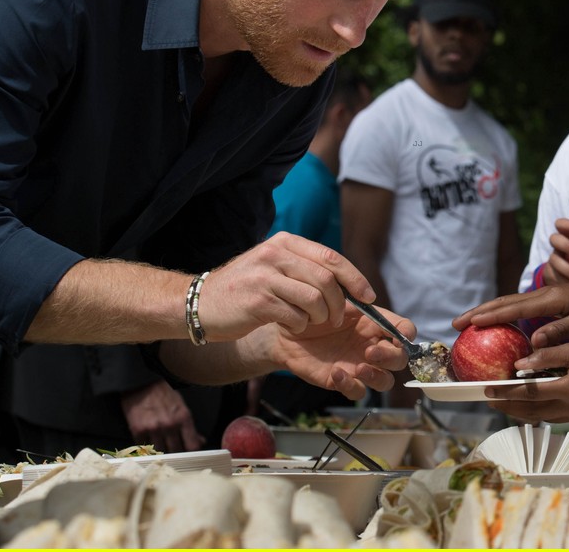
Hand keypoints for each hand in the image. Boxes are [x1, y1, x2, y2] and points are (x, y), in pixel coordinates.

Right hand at [119, 380, 204, 452]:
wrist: (141, 383)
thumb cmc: (163, 394)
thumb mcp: (181, 405)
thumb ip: (189, 425)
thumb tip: (200, 441)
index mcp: (183, 418)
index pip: (192, 446)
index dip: (192, 453)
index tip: (189, 454)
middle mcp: (169, 425)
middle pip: (176, 452)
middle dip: (176, 453)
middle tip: (173, 450)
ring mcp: (153, 429)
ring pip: (161, 452)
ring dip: (161, 451)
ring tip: (160, 446)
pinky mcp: (138, 430)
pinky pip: (144, 448)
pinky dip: (146, 447)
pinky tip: (148, 442)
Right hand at [198, 232, 377, 340]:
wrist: (199, 304)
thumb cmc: (243, 288)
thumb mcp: (272, 265)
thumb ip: (304, 266)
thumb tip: (347, 281)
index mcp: (284, 242)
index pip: (331, 257)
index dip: (355, 278)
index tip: (368, 296)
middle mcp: (275, 254)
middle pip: (327, 279)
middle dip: (340, 303)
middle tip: (337, 319)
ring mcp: (265, 277)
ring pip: (315, 299)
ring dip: (320, 317)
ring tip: (309, 322)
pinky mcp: (258, 302)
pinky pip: (296, 317)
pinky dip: (299, 326)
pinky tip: (289, 325)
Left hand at [259, 305, 414, 400]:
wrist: (289, 331)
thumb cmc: (315, 311)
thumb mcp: (335, 299)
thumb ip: (353, 296)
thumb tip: (369, 297)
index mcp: (375, 325)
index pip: (404, 331)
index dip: (406, 334)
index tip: (400, 335)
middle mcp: (373, 347)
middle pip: (399, 359)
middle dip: (391, 357)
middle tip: (370, 352)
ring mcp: (360, 366)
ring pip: (385, 381)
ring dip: (377, 376)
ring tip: (359, 367)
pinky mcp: (344, 381)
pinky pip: (357, 391)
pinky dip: (351, 385)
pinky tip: (336, 373)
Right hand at [452, 276, 568, 348]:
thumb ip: (562, 330)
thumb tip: (534, 342)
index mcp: (552, 298)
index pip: (515, 307)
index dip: (492, 315)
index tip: (471, 323)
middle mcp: (543, 294)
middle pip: (504, 301)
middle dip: (479, 311)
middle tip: (456, 323)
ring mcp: (544, 296)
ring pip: (508, 301)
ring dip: (487, 310)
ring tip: (467, 322)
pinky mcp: (546, 300)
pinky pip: (518, 306)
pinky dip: (501, 312)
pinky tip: (493, 323)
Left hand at [479, 342, 568, 424]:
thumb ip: (547, 356)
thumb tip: (519, 364)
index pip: (530, 393)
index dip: (507, 392)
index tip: (488, 390)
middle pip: (532, 411)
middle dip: (508, 406)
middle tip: (489, 400)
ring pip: (543, 418)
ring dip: (522, 411)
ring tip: (504, 403)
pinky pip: (556, 417)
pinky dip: (541, 411)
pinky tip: (531, 404)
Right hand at [542, 218, 568, 284]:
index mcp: (568, 238)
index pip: (561, 224)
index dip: (568, 225)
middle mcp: (557, 248)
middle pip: (554, 239)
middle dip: (566, 244)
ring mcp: (551, 261)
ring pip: (553, 261)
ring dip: (567, 269)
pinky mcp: (549, 276)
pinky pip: (554, 278)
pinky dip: (565, 283)